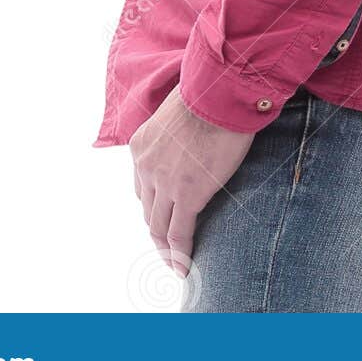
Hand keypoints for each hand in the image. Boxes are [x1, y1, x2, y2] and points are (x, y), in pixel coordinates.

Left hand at [130, 84, 254, 275]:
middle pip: (148, 210)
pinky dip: (180, 254)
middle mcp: (146, 166)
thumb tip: (192, 140)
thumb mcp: (177, 112)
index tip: (164, 217)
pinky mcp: (187, 195)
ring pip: (159, 226)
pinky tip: (185, 267)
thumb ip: (176, 134)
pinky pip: (179, 233)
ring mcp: (164, 182)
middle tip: (168, 249)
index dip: (153, 205)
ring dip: (167, 250)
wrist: (220, 92)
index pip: (142, 186)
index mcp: (141, 146)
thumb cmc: (208, 93)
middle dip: (157, 231)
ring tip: (176, 265)